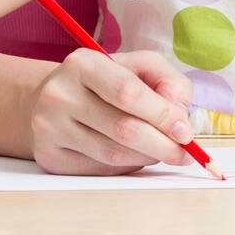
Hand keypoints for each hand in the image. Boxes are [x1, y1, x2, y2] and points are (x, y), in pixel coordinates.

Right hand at [27, 49, 198, 175]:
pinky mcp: (49, 157)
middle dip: (162, 145)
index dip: (162, 115)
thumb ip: (167, 81)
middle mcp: (60, 94)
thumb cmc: (105, 81)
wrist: (52, 98)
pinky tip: (134, 156)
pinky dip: (126, 167)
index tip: (185, 132)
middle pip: (123, 129)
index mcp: (82, 63)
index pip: (128, 93)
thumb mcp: (136, 66)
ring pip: (113, 154)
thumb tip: (180, 118)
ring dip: (146, 157)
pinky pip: (99, 170)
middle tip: (184, 154)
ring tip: (160, 151)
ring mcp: (49, 128)